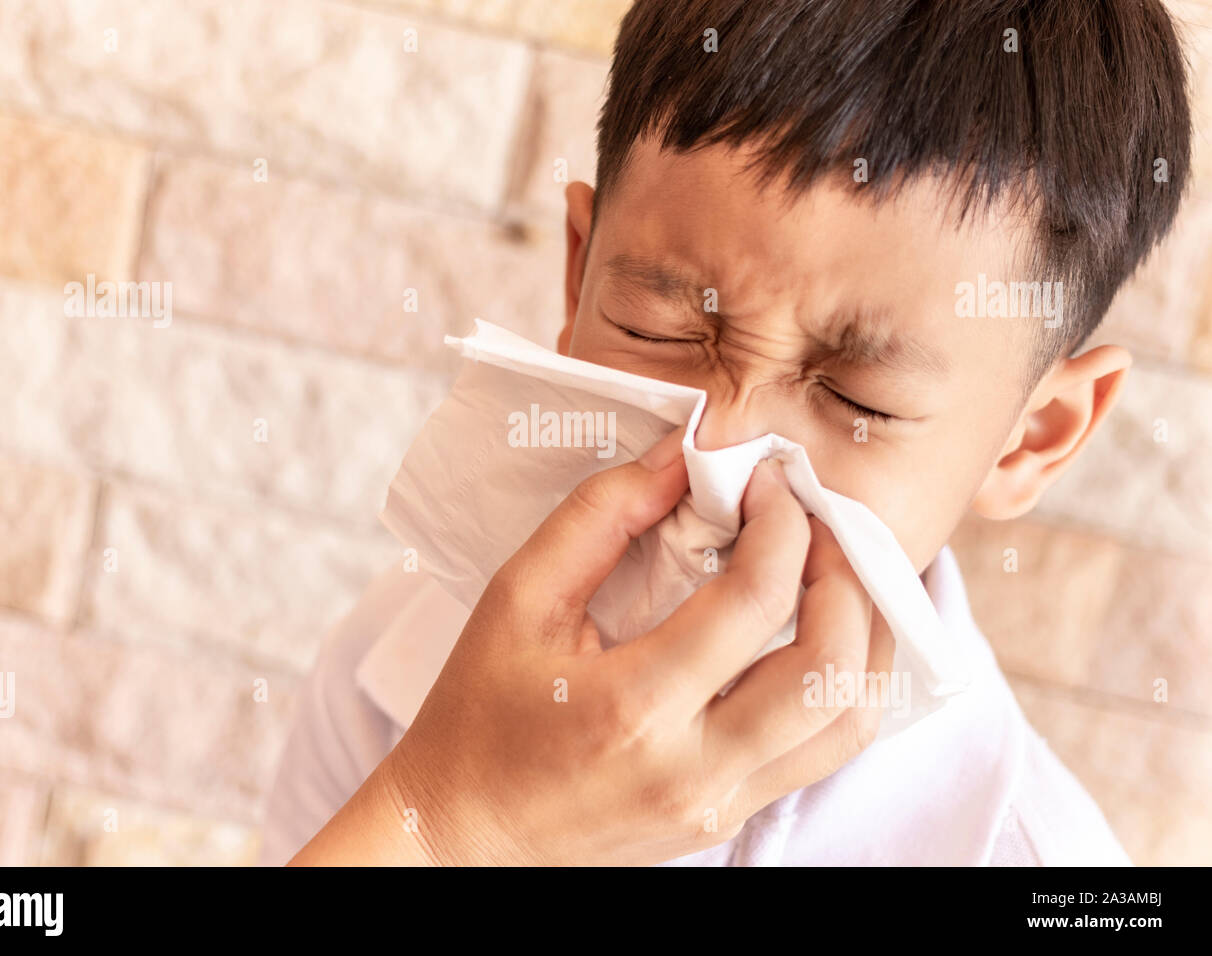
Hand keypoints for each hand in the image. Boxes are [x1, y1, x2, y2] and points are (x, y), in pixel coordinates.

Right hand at [293, 428, 893, 864]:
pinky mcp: (731, 817)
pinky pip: (827, 749)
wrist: (464, 833)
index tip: (766, 482)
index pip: (755, 600)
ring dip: (866, 633)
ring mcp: (723, 804)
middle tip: (818, 520)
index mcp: (633, 708)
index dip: (780, 521)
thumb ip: (600, 516)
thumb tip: (682, 456)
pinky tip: (824, 633)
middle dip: (846, 573)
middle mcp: (695, 768)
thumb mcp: (518, 598)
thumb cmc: (479, 714)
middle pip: (831, 667)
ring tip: (837, 571)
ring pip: (851, 719)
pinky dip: (848, 682)